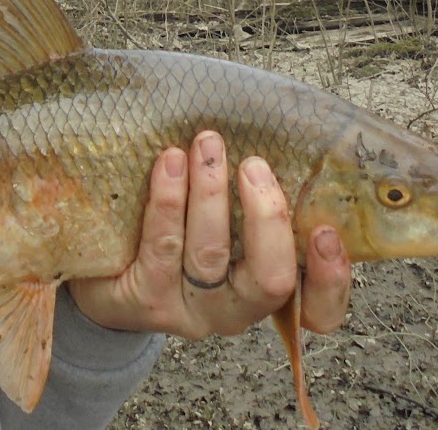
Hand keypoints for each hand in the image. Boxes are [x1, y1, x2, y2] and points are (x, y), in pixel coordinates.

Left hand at [68, 131, 351, 338]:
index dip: (331, 278)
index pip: (320, 312)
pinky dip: (168, 199)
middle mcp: (236, 311)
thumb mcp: (226, 217)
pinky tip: (169, 162)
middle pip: (270, 280)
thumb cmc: (179, 227)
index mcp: (268, 290)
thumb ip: (255, 190)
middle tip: (254, 165)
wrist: (106, 269)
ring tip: (206, 143)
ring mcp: (190, 311)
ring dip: (210, 193)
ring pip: (211, 255)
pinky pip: (162, 246)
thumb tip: (276, 124)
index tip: (325, 228)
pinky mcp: (146, 300)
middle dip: (266, 218)